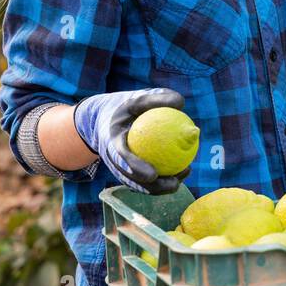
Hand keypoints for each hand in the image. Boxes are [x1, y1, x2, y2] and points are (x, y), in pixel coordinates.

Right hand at [71, 87, 191, 193]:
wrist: (103, 120)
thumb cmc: (126, 107)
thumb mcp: (137, 98)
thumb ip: (157, 99)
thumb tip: (181, 103)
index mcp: (111, 141)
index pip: (121, 158)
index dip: (135, 169)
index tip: (153, 175)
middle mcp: (113, 159)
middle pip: (132, 180)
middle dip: (152, 187)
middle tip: (174, 183)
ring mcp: (119, 169)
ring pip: (140, 184)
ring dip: (160, 187)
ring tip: (181, 179)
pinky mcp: (126, 173)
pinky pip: (144, 181)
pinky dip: (161, 180)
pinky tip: (180, 172)